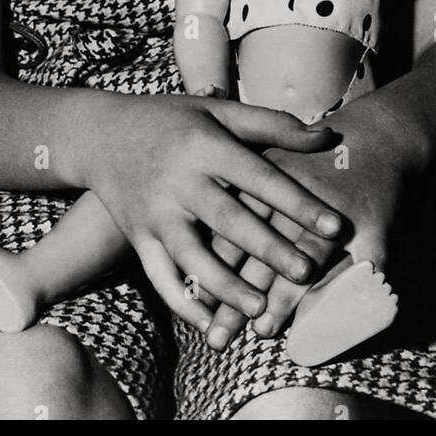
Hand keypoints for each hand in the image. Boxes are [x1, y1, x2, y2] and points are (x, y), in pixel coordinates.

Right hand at [83, 92, 343, 331]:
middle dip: (269, 249)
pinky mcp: (138, 238)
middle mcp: (180, 181)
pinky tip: (212, 324)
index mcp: (206, 146)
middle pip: (229, 220)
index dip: (298, 202)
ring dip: (226, 286)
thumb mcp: (220, 111)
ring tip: (260, 308)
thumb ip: (274, 125)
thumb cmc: (174, 120)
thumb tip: (329, 137)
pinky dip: (184, 304)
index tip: (334, 226)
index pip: (259, 177)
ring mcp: (156, 213)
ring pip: (193, 257)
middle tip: (306, 272)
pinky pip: (161, 277)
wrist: (101, 135)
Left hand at [203, 95, 420, 349]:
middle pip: (260, 248)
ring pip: (304, 255)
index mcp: (265, 173)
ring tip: (263, 330)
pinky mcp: (371, 222)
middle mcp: (297, 189)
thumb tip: (198, 252)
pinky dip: (338, 291)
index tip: (194, 308)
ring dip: (283, 296)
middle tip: (218, 339)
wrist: (380, 134)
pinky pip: (353, 264)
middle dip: (238, 297)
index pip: (229, 225)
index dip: (211, 267)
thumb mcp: (272, 159)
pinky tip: (323, 320)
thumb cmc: (315, 157)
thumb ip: (240, 197)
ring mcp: (335, 206)